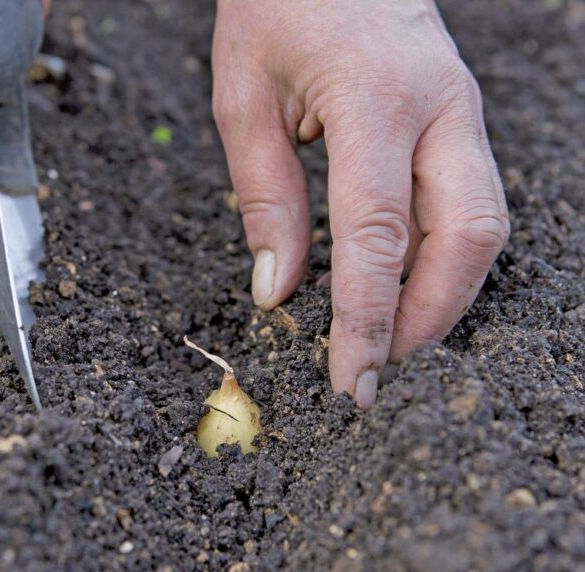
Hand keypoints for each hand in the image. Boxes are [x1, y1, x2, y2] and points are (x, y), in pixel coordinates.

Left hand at [212, 0, 508, 406]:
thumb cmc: (278, 7)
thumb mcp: (245, 98)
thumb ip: (266, 196)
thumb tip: (279, 292)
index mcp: (376, 99)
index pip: (377, 234)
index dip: (366, 319)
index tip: (351, 380)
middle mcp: (439, 109)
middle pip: (467, 238)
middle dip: (428, 317)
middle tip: (377, 365)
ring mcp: (460, 113)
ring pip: (481, 225)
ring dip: (441, 292)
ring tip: (385, 333)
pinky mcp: (458, 122)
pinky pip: (466, 203)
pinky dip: (436, 256)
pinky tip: (397, 280)